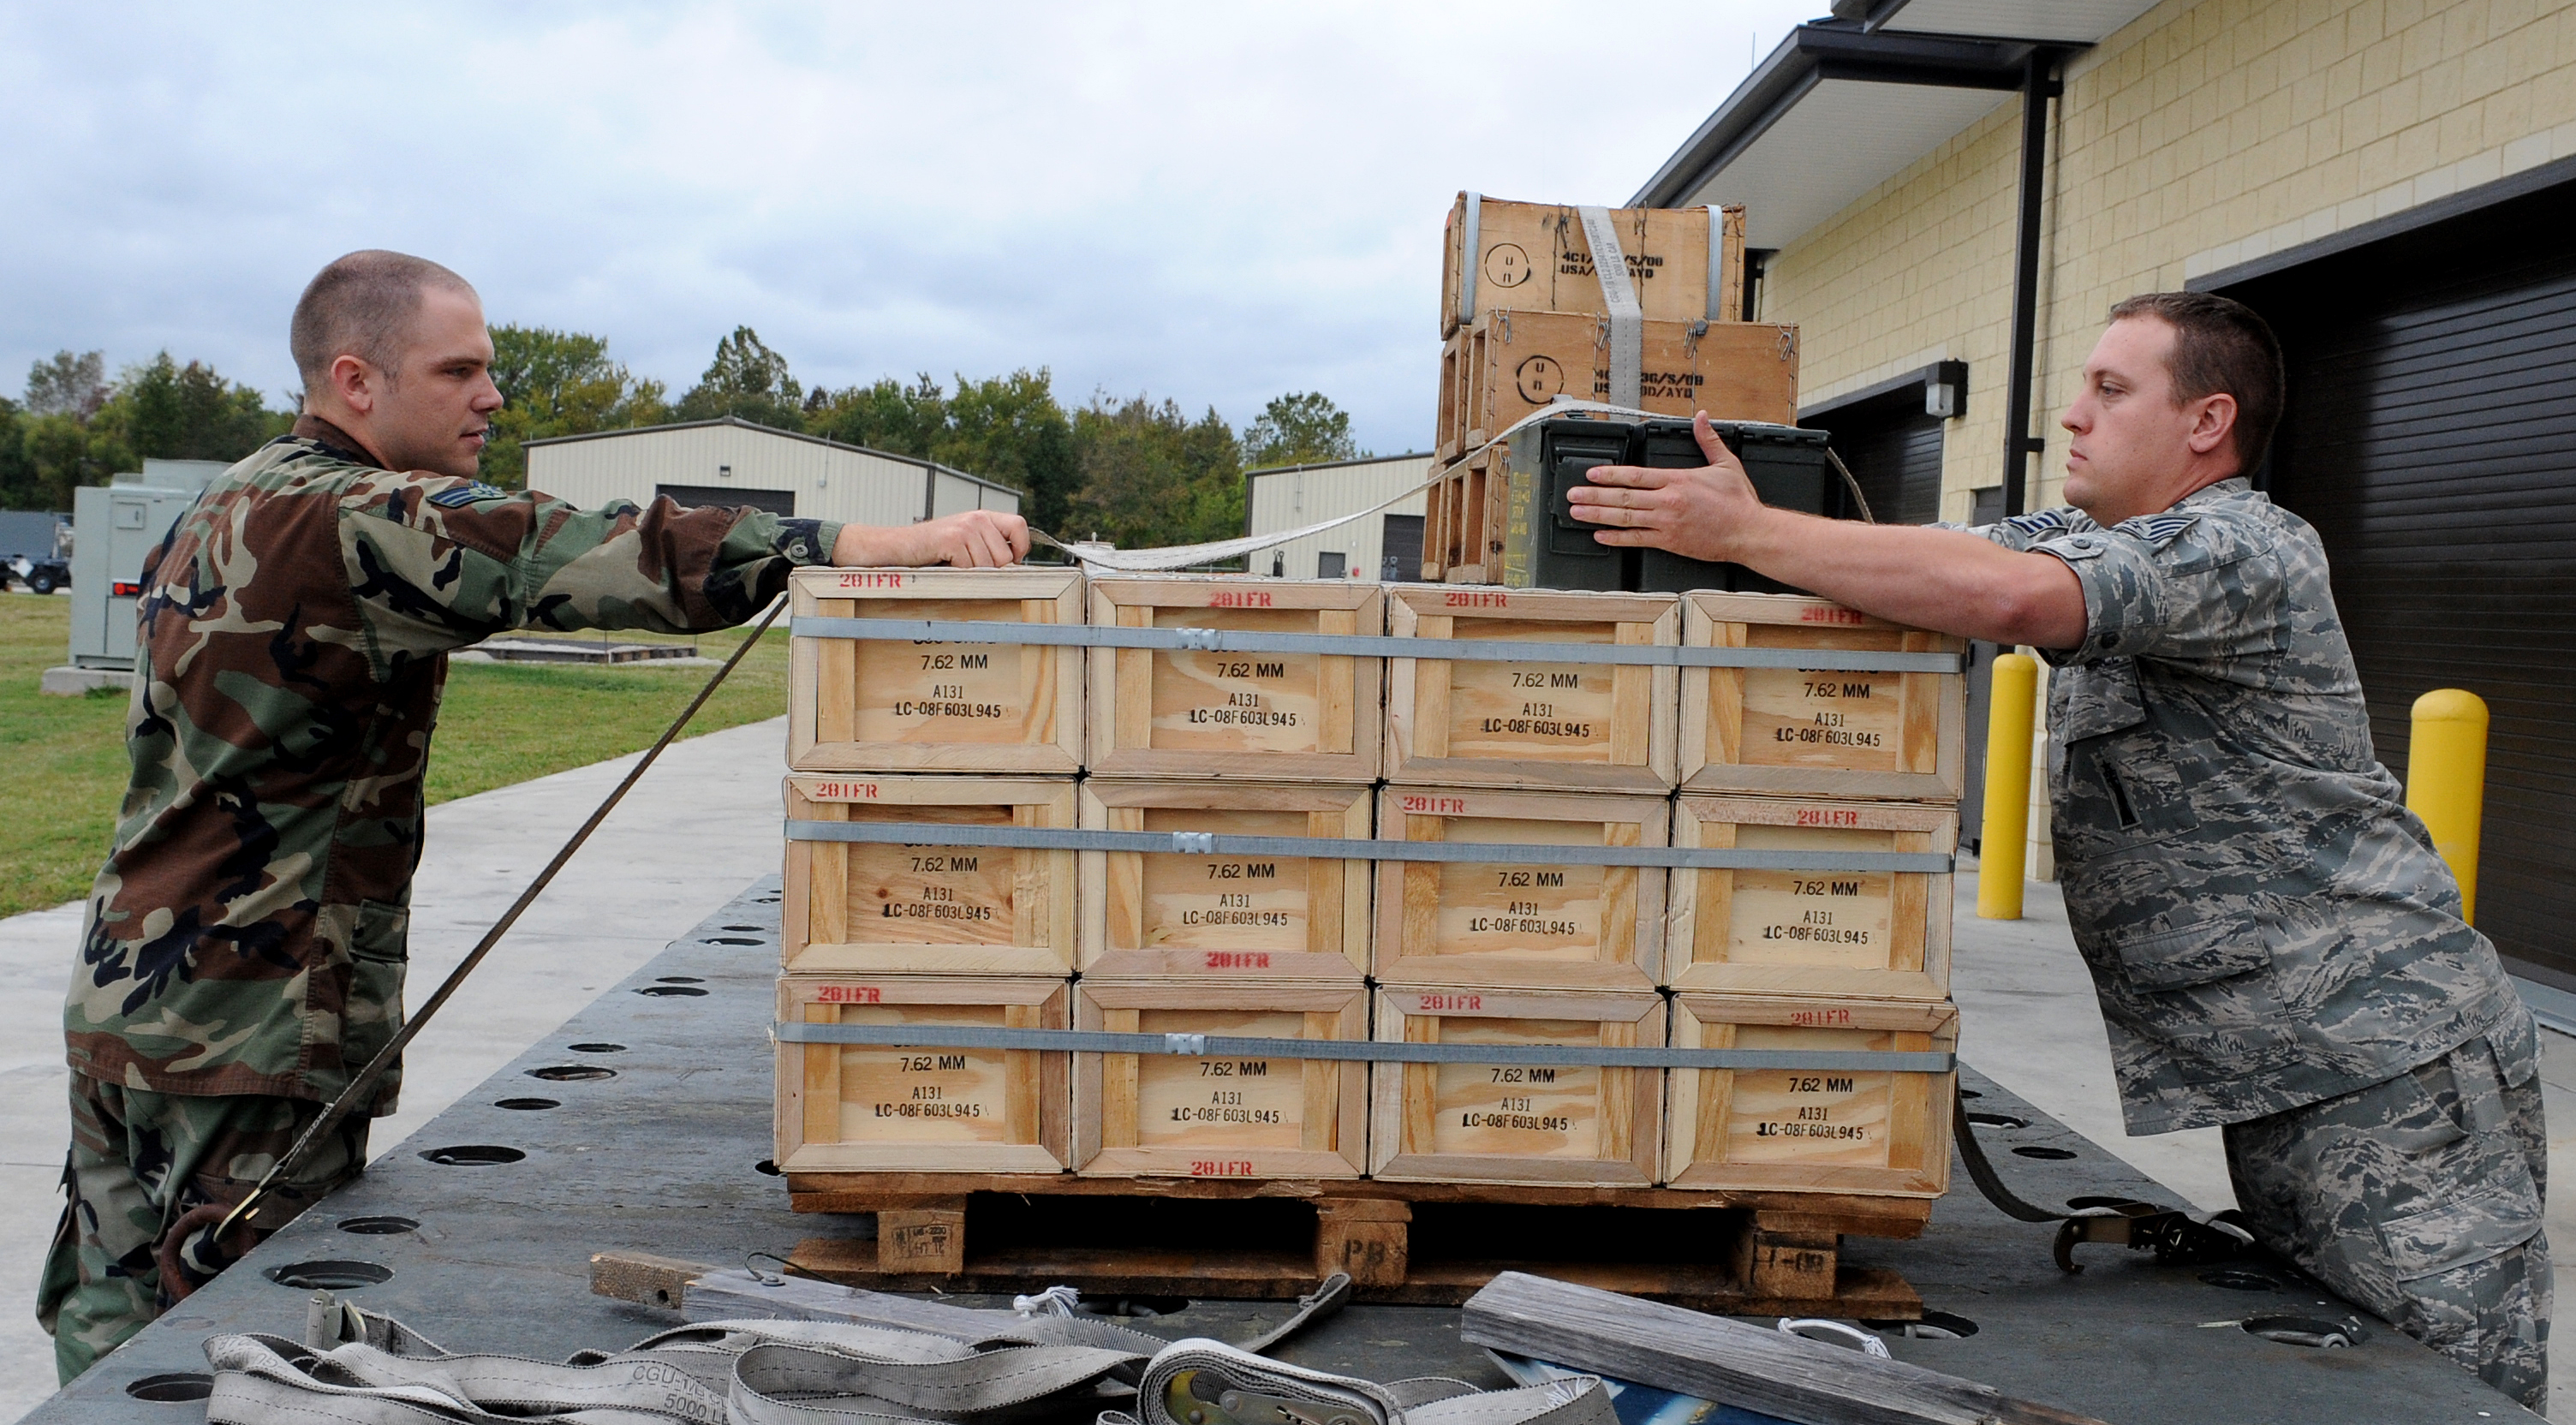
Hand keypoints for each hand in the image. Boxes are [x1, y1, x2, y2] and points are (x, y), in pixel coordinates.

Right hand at [834, 509, 1030, 567]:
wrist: (897, 546)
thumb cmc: (931, 549)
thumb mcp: (965, 543)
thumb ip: (988, 547)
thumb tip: (1015, 568)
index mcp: (983, 517)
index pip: (1020, 526)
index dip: (1021, 548)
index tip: (1010, 562)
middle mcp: (977, 518)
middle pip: (1005, 557)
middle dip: (990, 571)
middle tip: (968, 569)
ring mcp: (965, 527)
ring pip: (988, 566)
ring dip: (971, 574)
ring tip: (953, 566)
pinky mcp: (953, 539)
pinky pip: (970, 568)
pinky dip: (957, 575)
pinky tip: (944, 565)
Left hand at [1562, 411, 1766, 562]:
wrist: (1749, 532)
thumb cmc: (1739, 501)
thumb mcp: (1725, 464)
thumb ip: (1708, 440)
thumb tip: (1701, 417)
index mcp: (1677, 480)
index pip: (1635, 475)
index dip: (1610, 474)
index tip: (1591, 473)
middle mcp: (1667, 502)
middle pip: (1622, 497)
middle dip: (1594, 495)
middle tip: (1573, 495)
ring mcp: (1665, 523)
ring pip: (1624, 518)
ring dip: (1597, 515)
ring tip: (1577, 512)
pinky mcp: (1669, 542)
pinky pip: (1637, 540)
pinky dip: (1616, 538)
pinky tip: (1600, 535)